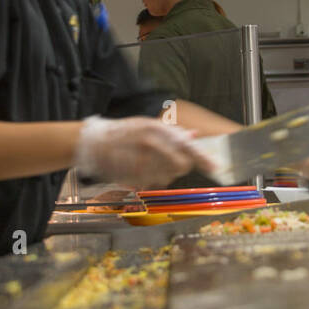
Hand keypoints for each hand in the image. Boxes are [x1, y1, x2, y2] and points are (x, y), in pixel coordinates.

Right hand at [73, 116, 215, 189]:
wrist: (93, 143)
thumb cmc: (124, 132)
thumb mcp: (148, 125)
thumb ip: (172, 131)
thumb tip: (194, 134)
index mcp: (156, 128)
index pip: (187, 145)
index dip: (203, 158)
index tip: (215, 168)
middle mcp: (150, 143)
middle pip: (181, 165)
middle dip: (181, 167)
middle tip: (171, 163)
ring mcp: (140, 160)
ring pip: (168, 176)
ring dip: (165, 174)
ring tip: (150, 163)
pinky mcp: (132, 175)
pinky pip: (153, 183)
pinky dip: (152, 179)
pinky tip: (141, 170)